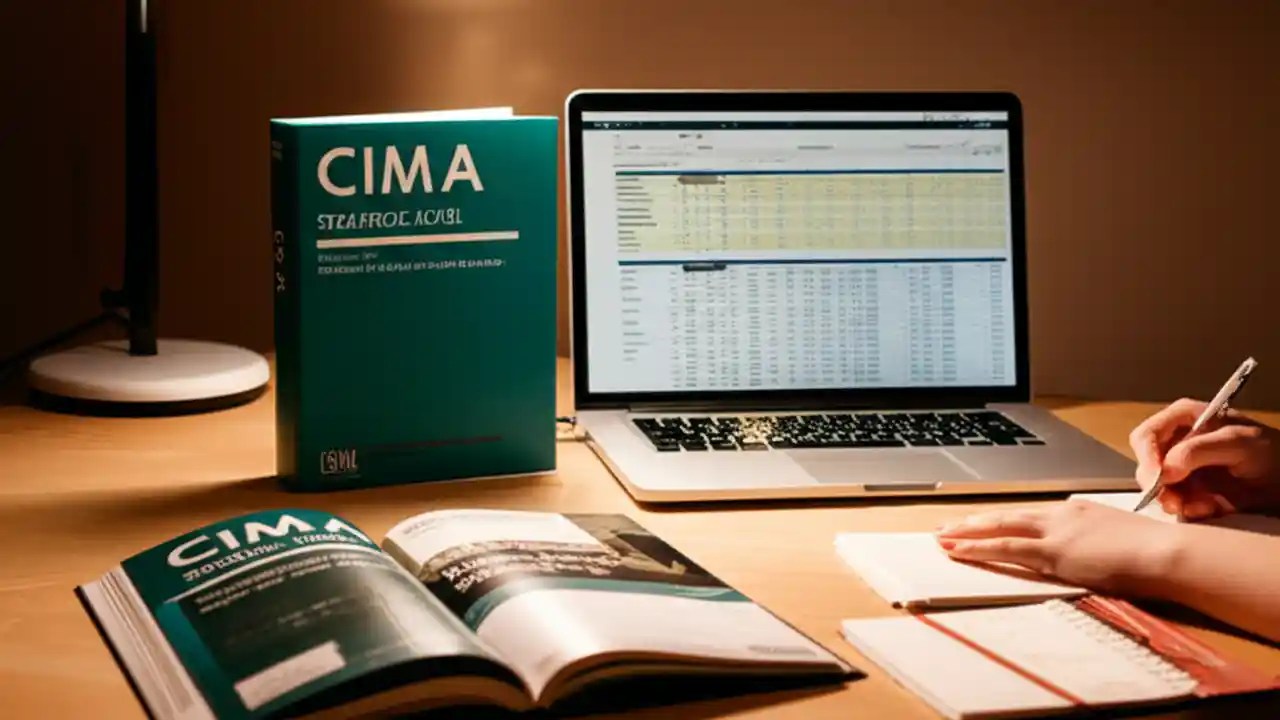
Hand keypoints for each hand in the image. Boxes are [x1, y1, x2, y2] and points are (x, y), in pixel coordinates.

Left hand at [935, 500, 1178, 595]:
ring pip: (999, 529)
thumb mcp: (1120, 541)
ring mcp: (1056, 532)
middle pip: (1007, 517)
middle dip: (973, 523)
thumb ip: (1098, 544)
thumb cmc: (1155, 551)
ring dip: (967, 534)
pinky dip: (979, 549)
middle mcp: (1062, 515)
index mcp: (1078, 512)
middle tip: (946, 527)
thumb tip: (1090, 555)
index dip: (1001, 521)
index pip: (1029, 517)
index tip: (981, 523)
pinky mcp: (1054, 551)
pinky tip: (959, 551)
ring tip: (941, 538)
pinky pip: (1006, 549)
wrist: (1167, 551)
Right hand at [1128, 398, 1279, 518]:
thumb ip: (1199, 449)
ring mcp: (1181, 467)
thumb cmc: (1271, 453)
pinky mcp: (1189, 490)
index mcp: (1183, 418)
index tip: (1160, 481)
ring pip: (1158, 488)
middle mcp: (1177, 441)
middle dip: (1161, 486)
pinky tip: (1211, 508)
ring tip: (1207, 505)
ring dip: (1177, 501)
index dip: (1148, 458)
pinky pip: (1174, 503)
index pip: (1146, 436)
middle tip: (1178, 502)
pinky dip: (1189, 510)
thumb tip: (1164, 469)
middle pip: (1146, 464)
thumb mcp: (1240, 443)